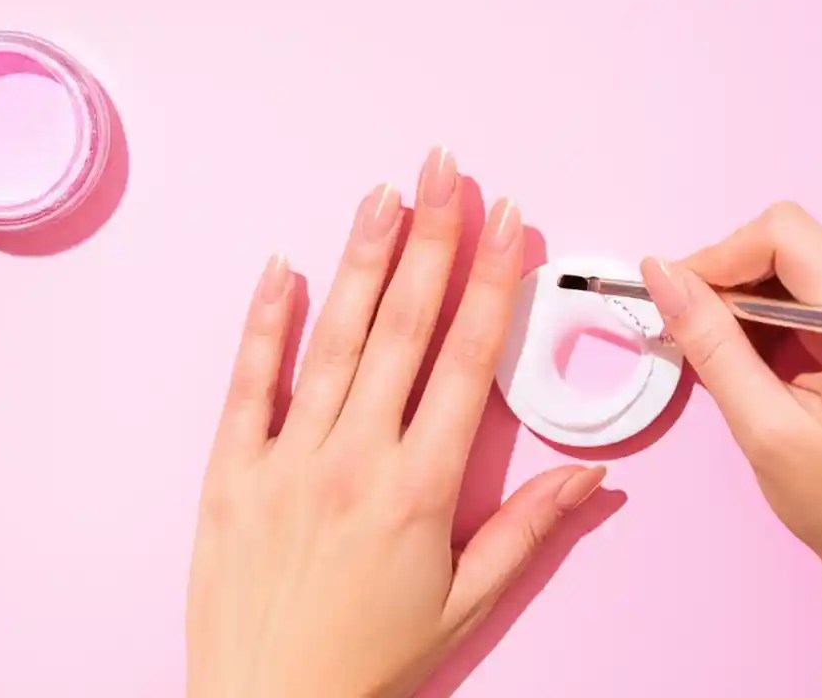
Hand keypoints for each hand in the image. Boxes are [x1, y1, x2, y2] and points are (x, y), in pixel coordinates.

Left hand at [186, 148, 605, 697]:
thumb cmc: (370, 662)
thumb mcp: (466, 603)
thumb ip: (528, 531)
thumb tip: (590, 476)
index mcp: (420, 489)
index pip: (466, 362)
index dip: (491, 284)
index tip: (507, 224)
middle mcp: (354, 459)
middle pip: (402, 329)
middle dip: (432, 242)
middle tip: (445, 171)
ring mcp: (287, 460)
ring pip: (331, 340)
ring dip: (362, 260)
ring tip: (384, 195)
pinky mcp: (231, 473)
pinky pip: (249, 383)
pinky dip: (265, 322)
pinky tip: (284, 266)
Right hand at [642, 201, 821, 696]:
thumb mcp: (765, 428)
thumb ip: (711, 343)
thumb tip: (658, 272)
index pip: (785, 235)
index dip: (718, 259)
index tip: (675, 305)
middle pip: (791, 242)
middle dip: (729, 280)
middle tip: (691, 336)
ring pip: (798, 259)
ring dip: (749, 300)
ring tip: (727, 356)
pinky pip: (816, 286)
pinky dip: (774, 313)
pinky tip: (761, 359)